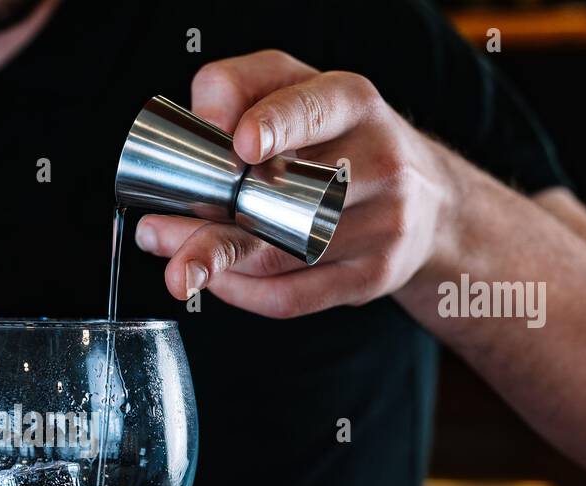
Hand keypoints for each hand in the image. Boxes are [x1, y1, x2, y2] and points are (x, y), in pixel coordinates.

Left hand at [134, 50, 456, 317]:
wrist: (428, 201)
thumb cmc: (342, 139)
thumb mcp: (297, 90)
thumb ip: (239, 90)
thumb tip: (198, 125)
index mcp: (352, 104)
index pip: (313, 108)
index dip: (276, 125)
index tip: (239, 144)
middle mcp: (377, 162)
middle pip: (289, 198)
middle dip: (215, 224)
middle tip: (157, 234)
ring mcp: (382, 224)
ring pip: (282, 254)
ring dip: (214, 262)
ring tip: (171, 263)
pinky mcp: (372, 275)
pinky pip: (293, 296)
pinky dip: (242, 293)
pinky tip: (214, 282)